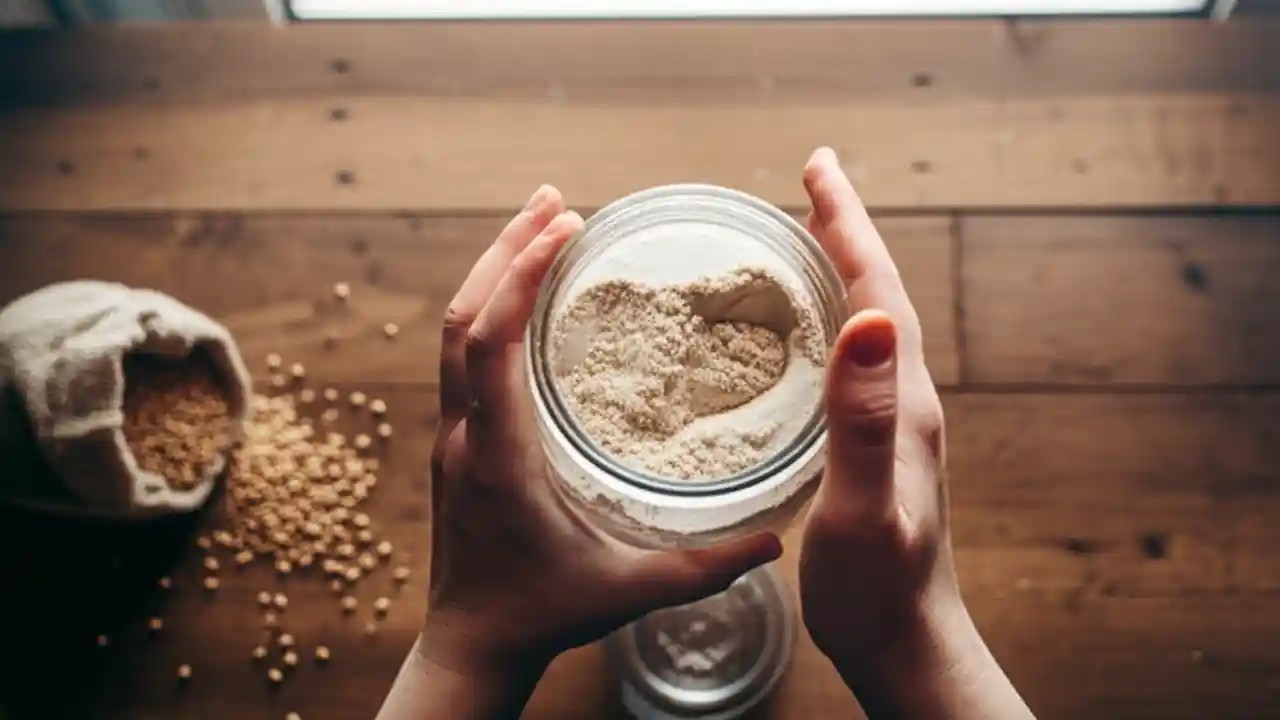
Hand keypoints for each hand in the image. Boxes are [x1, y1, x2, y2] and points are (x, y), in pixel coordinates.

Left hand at [380, 186, 781, 719]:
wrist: (471, 647)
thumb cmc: (543, 617)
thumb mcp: (629, 591)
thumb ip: (704, 567)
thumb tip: (776, 539)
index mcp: (500, 458)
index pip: (490, 345)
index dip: (519, 276)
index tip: (562, 224)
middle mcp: (466, 435)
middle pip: (462, 318)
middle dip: (505, 250)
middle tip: (553, 198)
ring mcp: (454, 436)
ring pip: (453, 332)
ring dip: (492, 272)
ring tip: (537, 223)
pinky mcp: (459, 442)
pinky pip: (462, 356)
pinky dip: (490, 309)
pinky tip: (525, 295)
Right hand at [798, 148, 1031, 717]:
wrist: (905, 646)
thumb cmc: (876, 590)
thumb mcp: (862, 506)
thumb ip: (864, 419)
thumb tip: (873, 319)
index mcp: (903, 401)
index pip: (880, 291)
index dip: (848, 225)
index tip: (818, 168)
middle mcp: (907, 402)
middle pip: (879, 295)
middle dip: (845, 231)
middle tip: (810, 182)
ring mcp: (895, 425)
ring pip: (868, 325)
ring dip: (840, 272)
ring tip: (803, 238)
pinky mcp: (877, 448)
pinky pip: (853, 363)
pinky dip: (828, 324)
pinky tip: (803, 336)